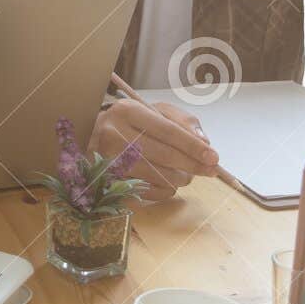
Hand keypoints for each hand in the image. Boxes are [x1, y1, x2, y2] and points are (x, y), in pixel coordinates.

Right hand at [89, 98, 219, 203]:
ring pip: (158, 177)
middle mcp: (114, 134)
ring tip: (184, 175)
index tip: (213, 157)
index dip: (193, 146)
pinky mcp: (108, 181)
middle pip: (165, 156)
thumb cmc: (129, 123)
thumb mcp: (153, 111)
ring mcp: (108, 160)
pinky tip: (166, 182)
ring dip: (179, 179)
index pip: (167, 131)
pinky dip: (164, 190)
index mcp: (127, 111)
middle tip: (209, 171)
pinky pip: (148, 192)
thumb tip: (204, 142)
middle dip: (192, 166)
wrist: (90, 136)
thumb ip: (181, 121)